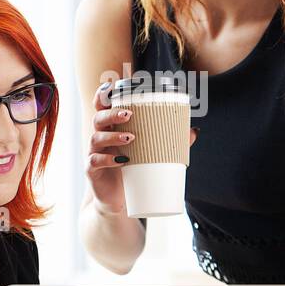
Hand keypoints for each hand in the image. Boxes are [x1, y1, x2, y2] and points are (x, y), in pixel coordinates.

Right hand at [85, 81, 196, 217]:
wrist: (117, 199)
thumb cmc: (131, 169)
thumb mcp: (147, 153)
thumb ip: (168, 141)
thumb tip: (193, 131)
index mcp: (111, 127)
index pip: (103, 105)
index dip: (104, 94)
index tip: (114, 86)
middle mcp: (100, 136)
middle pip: (98, 117)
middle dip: (112, 113)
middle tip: (129, 114)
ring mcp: (93, 152)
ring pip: (96, 137)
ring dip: (113, 135)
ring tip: (131, 137)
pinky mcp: (91, 170)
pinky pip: (95, 161)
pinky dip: (107, 159)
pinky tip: (120, 161)